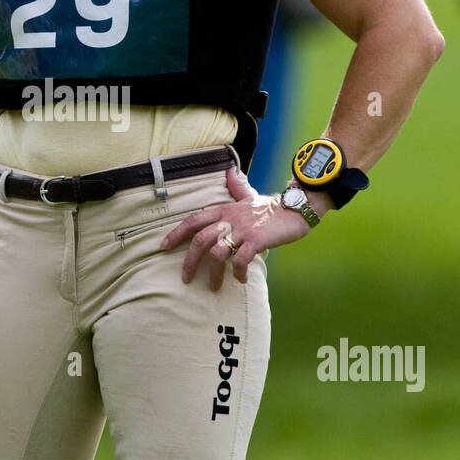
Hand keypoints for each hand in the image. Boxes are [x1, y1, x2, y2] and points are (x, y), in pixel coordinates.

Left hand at [159, 164, 312, 290]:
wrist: (296, 208)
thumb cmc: (270, 207)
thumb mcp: (249, 196)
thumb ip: (236, 188)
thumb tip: (229, 172)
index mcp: (224, 210)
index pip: (193, 220)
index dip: (176, 233)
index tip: (164, 247)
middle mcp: (229, 219)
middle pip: (200, 240)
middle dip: (189, 261)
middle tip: (186, 278)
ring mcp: (242, 230)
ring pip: (217, 253)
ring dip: (213, 273)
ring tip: (215, 287)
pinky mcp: (256, 240)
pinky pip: (240, 260)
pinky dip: (237, 273)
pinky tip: (241, 279)